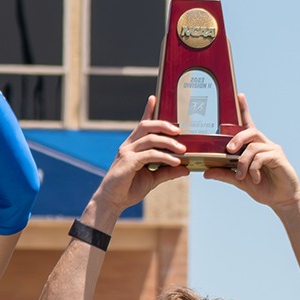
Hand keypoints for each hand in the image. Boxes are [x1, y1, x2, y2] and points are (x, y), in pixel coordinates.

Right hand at [91, 97, 189, 213]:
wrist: (112, 201)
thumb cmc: (129, 188)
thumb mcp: (153, 179)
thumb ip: (168, 171)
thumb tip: (187, 168)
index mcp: (133, 146)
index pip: (142, 124)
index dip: (148, 110)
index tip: (155, 97)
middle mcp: (128, 145)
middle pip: (146, 126)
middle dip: (164, 124)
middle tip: (180, 131)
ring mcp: (126, 152)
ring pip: (150, 138)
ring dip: (169, 142)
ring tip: (183, 149)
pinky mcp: (128, 162)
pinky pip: (150, 154)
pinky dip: (165, 157)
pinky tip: (175, 162)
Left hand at [203, 95, 299, 208]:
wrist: (281, 199)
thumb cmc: (262, 188)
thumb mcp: (239, 181)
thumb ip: (224, 174)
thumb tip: (205, 172)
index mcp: (254, 147)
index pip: (248, 125)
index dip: (244, 109)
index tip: (239, 95)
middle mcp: (264, 144)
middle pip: (249, 131)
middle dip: (236, 139)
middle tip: (228, 151)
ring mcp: (272, 149)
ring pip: (252, 147)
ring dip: (242, 162)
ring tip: (241, 177)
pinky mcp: (278, 157)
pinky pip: (260, 157)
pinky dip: (252, 169)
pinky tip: (254, 179)